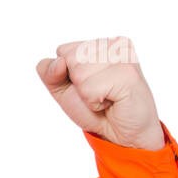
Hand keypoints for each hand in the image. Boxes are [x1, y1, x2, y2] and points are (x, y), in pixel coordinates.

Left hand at [36, 36, 164, 149]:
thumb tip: (59, 62)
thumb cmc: (94, 108)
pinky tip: (112, 102)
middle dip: (77, 84)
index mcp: (101, 43)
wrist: (120, 134)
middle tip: (98, 93)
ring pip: (79, 73)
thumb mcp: (62, 89)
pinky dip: (94, 103)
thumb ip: (49, 73)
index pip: (63, 50)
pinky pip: (90, 88)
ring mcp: (124, 57)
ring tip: (106, 97)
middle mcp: (115, 44)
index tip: (88, 85)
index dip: (67, 75)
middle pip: (69, 58)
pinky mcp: (128, 75)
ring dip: (87, 94)